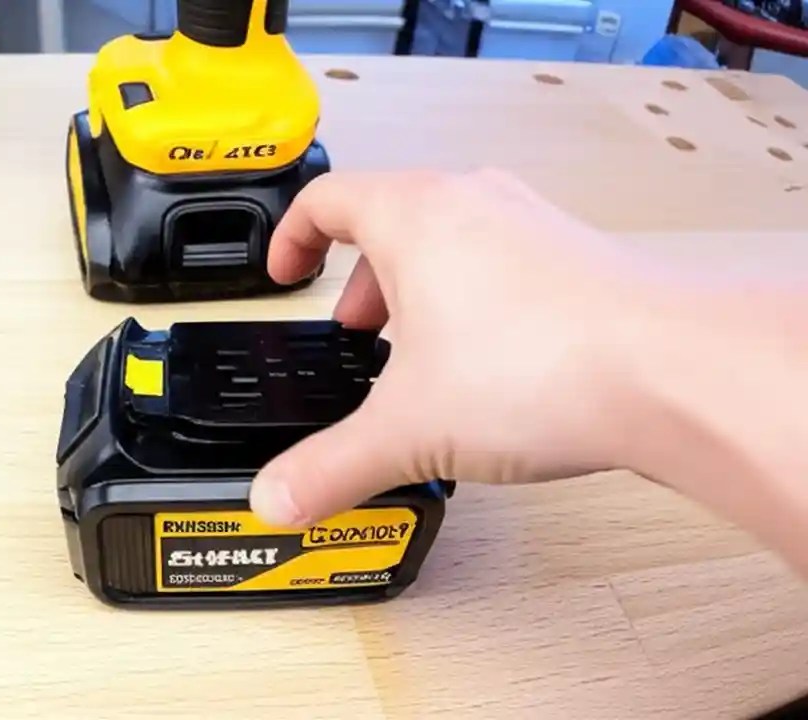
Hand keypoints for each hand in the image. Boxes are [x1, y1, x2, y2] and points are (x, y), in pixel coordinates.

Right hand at [249, 169, 655, 527]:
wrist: (673, 374)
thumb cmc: (541, 367)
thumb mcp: (406, 430)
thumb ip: (329, 467)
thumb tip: (275, 496)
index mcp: (415, 215)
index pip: (327, 197)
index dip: (291, 237)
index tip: (284, 274)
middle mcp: (475, 202)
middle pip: (391, 217)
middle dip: (362, 282)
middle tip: (355, 332)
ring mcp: (534, 224)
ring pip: (453, 238)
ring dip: (422, 290)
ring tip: (419, 356)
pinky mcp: (579, 259)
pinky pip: (506, 263)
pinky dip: (478, 302)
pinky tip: (489, 368)